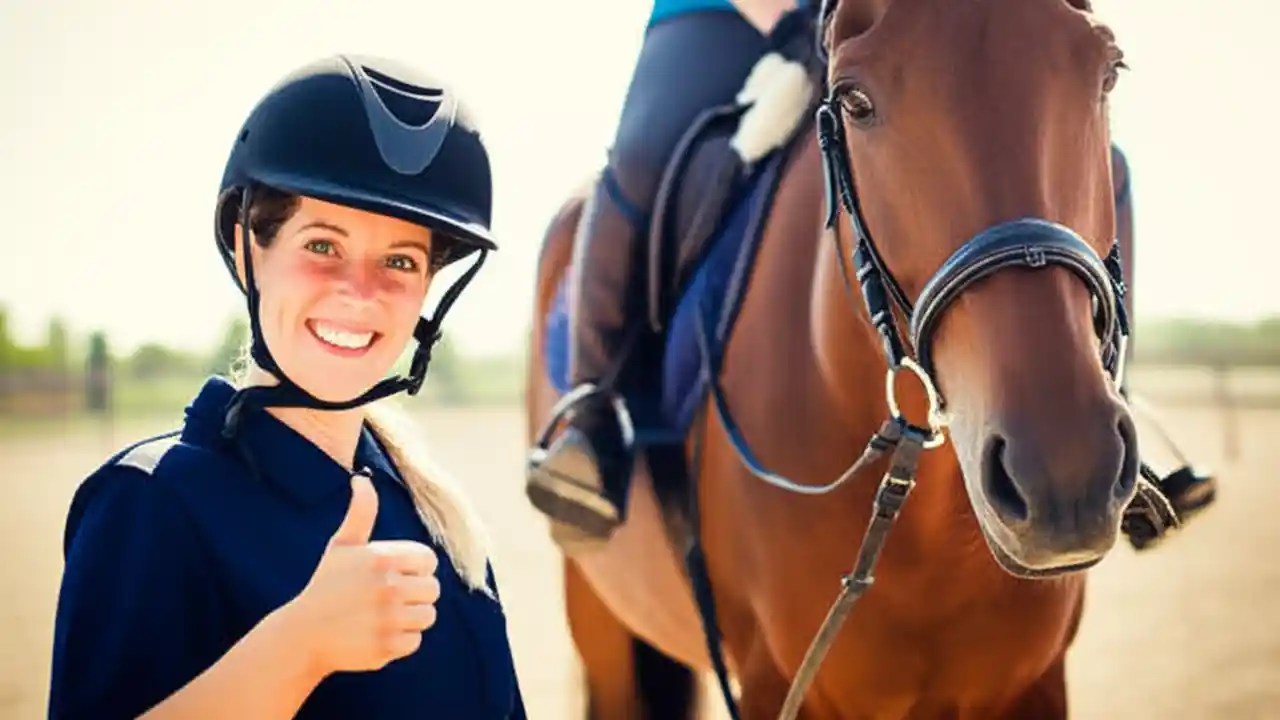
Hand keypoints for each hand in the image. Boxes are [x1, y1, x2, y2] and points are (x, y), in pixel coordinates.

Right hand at [285, 473, 440, 675]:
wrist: (304, 633)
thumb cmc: (328, 585)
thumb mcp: (342, 546)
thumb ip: (360, 513)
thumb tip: (361, 479)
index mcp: (381, 559)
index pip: (429, 561)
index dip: (414, 568)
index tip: (393, 574)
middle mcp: (387, 588)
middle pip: (432, 590)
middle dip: (414, 593)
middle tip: (386, 598)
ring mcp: (387, 620)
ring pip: (427, 616)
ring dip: (409, 617)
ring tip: (382, 615)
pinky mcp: (386, 647)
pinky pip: (415, 641)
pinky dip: (400, 640)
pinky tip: (377, 633)